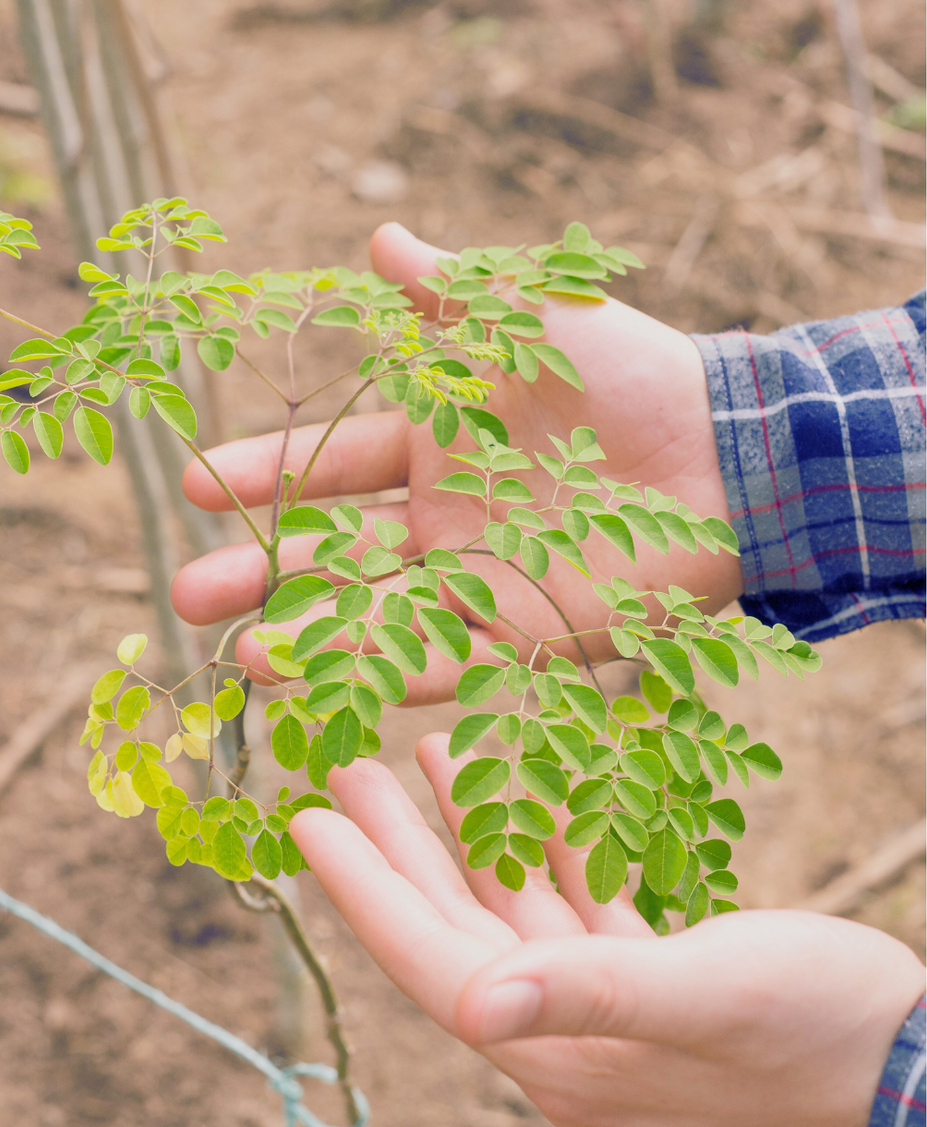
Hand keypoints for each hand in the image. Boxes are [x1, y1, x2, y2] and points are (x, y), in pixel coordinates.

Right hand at [172, 223, 743, 698]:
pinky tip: (319, 682)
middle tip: (185, 596)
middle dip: (258, 572)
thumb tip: (378, 238)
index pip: (329, 464)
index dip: (261, 472)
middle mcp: (443, 521)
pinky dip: (381, 672)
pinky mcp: (522, 638)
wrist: (724, 454)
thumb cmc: (630, 376)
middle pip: (332, 553)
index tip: (193, 481)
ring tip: (237, 654)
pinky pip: (441, 661)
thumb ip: (453, 294)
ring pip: (374, 616)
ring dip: (306, 636)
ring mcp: (478, 584)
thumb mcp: (530, 320)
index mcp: (434, 446)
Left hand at [289, 733, 924, 1126]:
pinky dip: (550, 845)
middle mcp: (564, 1033)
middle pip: (454, 924)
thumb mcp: (704, 1000)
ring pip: (513, 905)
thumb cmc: (818, 1036)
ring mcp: (607, 1009)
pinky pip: (576, 904)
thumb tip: (472, 1007)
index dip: (364, 889)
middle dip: (398, 846)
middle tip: (347, 768)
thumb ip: (588, 996)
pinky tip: (534, 792)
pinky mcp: (653, 981)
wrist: (915, 1070)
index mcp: (556, 1048)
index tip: (307, 820)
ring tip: (433, 753)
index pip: (428, 959)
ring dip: (471, 832)